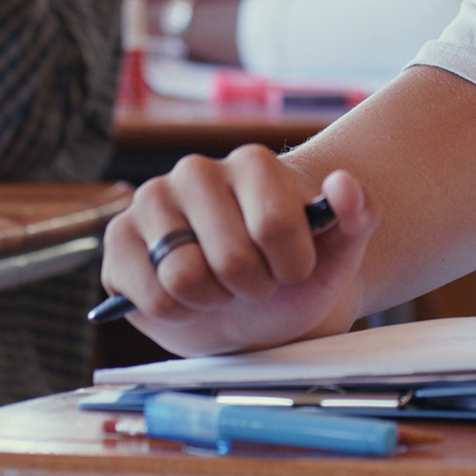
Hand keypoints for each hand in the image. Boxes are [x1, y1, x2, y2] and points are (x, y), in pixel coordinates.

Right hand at [98, 147, 376, 358]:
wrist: (252, 307)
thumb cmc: (293, 276)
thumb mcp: (339, 254)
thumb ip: (357, 216)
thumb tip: (344, 183)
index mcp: (253, 163)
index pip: (274, 225)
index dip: (291, 266)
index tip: (294, 270)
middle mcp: (195, 171)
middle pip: (230, 257)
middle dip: (252, 288)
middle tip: (255, 285)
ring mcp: (151, 201)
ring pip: (183, 276)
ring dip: (212, 302)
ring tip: (220, 291)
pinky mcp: (118, 239)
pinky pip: (147, 293)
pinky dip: (175, 312)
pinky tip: (186, 299)